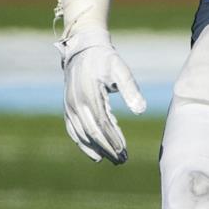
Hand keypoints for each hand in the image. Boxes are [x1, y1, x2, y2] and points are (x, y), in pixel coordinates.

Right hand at [58, 36, 145, 163]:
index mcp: (89, 95)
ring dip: (97, 150)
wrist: (82, 48)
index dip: (113, 140)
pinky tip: (96, 155)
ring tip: (113, 160)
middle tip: (122, 160)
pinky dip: (83, 145)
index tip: (124, 151)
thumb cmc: (104, 59)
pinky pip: (73, 131)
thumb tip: (141, 111)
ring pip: (81, 135)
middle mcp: (76, 104)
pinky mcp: (67, 108)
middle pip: (92, 134)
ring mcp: (69, 107)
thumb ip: (131, 89)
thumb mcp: (120, 69)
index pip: (102, 125)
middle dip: (107, 149)